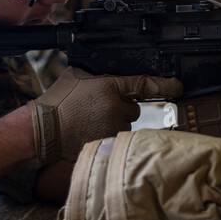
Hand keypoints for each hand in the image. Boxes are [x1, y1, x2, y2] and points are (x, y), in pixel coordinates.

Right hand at [27, 70, 182, 163]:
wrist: (42, 131)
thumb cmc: (56, 104)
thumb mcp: (76, 77)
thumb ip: (96, 75)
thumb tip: (105, 75)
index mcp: (110, 87)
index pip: (144, 84)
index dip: (165, 85)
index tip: (178, 86)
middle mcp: (117, 107)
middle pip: (133, 108)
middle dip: (121, 109)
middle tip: (98, 111)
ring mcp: (115, 128)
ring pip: (124, 125)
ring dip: (113, 124)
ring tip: (89, 124)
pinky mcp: (110, 144)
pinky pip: (117, 139)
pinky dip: (107, 137)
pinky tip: (89, 135)